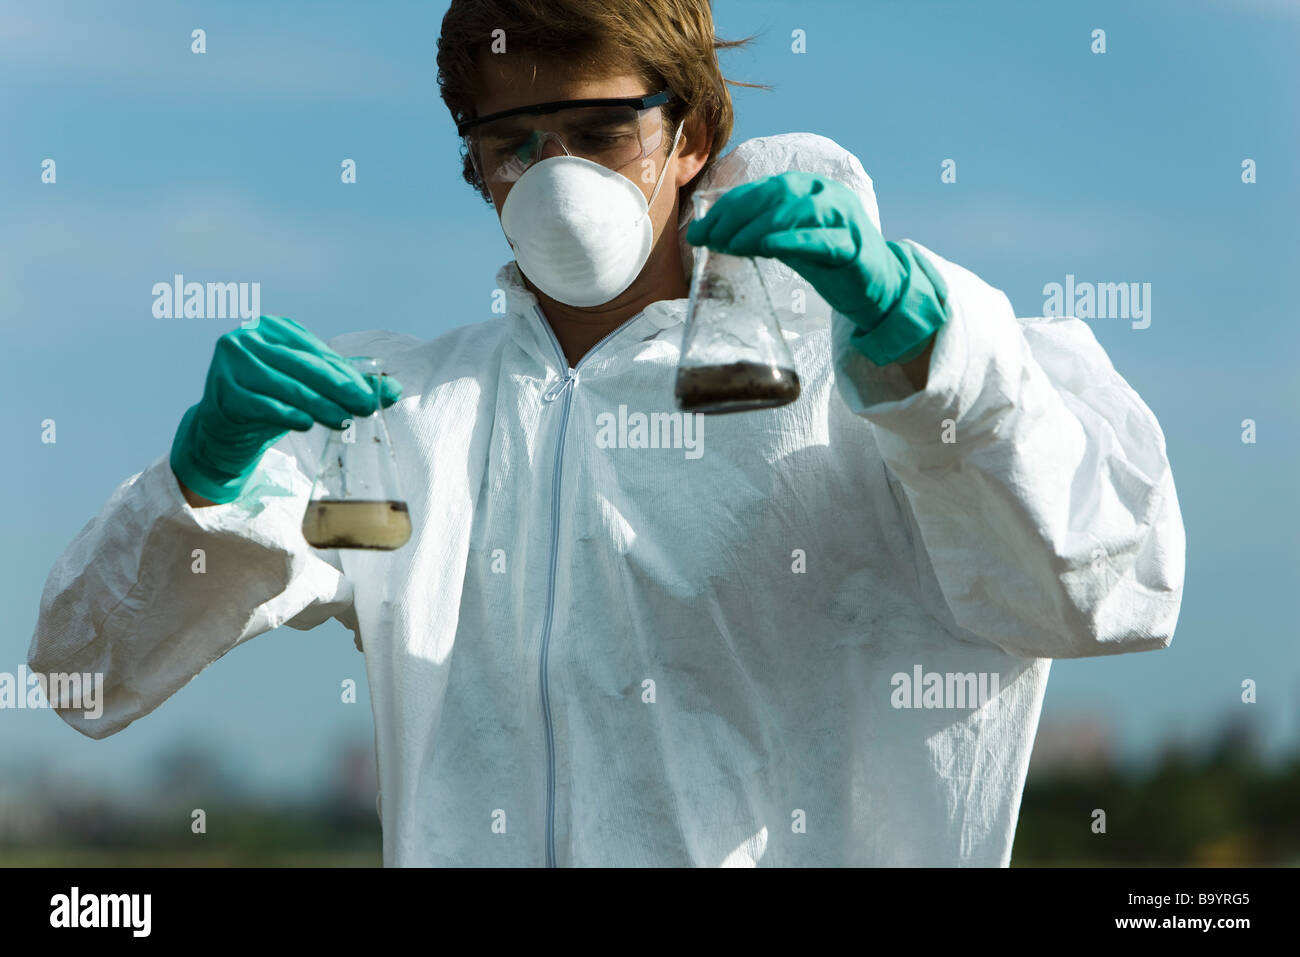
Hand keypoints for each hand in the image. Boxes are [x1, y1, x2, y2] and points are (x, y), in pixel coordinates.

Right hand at [170, 315, 401, 504]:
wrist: (223, 428)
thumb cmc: (271, 401)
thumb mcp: (308, 387)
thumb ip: (346, 383)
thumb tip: (395, 389)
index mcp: (273, 328)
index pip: (318, 353)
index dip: (348, 376)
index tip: (376, 397)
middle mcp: (248, 339)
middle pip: (303, 367)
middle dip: (339, 390)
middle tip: (367, 409)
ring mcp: (229, 364)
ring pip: (285, 386)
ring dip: (318, 405)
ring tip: (344, 421)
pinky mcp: (221, 393)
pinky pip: (260, 405)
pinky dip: (285, 414)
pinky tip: (306, 424)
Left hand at [686, 172, 945, 365]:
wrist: (877, 289)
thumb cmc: (827, 262)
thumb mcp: (785, 243)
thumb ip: (753, 234)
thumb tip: (704, 235)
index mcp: (808, 188)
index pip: (761, 189)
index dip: (727, 208)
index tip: (699, 232)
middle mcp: (827, 194)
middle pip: (777, 193)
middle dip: (738, 216)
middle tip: (711, 240)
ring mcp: (844, 217)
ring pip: (799, 209)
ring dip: (760, 226)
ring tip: (732, 245)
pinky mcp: (854, 246)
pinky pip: (822, 239)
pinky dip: (793, 240)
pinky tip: (767, 247)